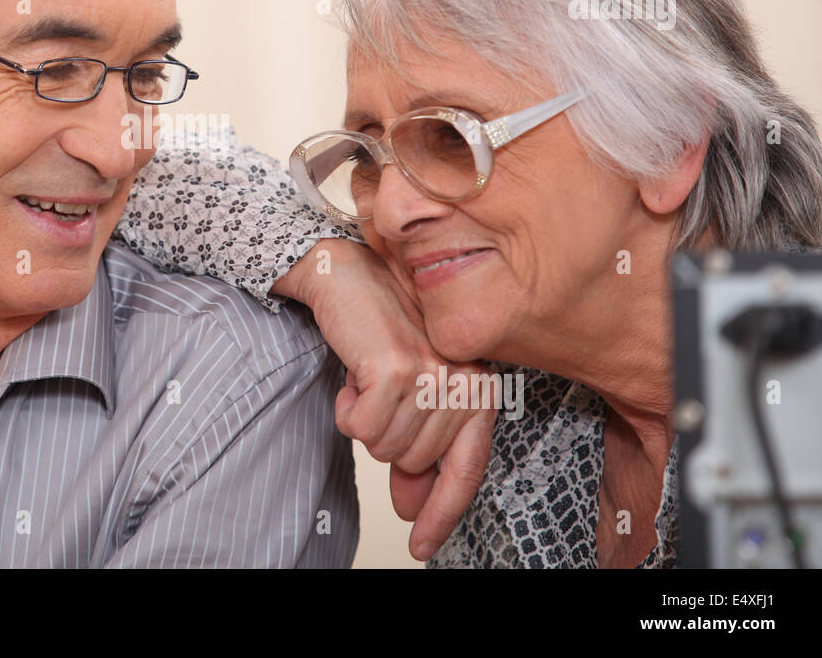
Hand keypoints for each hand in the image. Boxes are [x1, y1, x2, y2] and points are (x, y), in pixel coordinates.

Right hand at [273, 238, 495, 560]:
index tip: (420, 545)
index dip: (442, 513)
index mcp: (476, 387)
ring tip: (364, 378)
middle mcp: (463, 381)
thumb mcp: (404, 390)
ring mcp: (432, 375)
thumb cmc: (375, 328)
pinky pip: (361, 428)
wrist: (345, 276)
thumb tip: (411, 504)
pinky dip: (347, 407)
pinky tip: (352, 375)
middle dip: (383, 438)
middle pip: (415, 460)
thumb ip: (415, 444)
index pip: (466, 467)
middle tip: (373, 395)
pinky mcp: (397, 368)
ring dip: (363, 420)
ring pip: (386, 447)